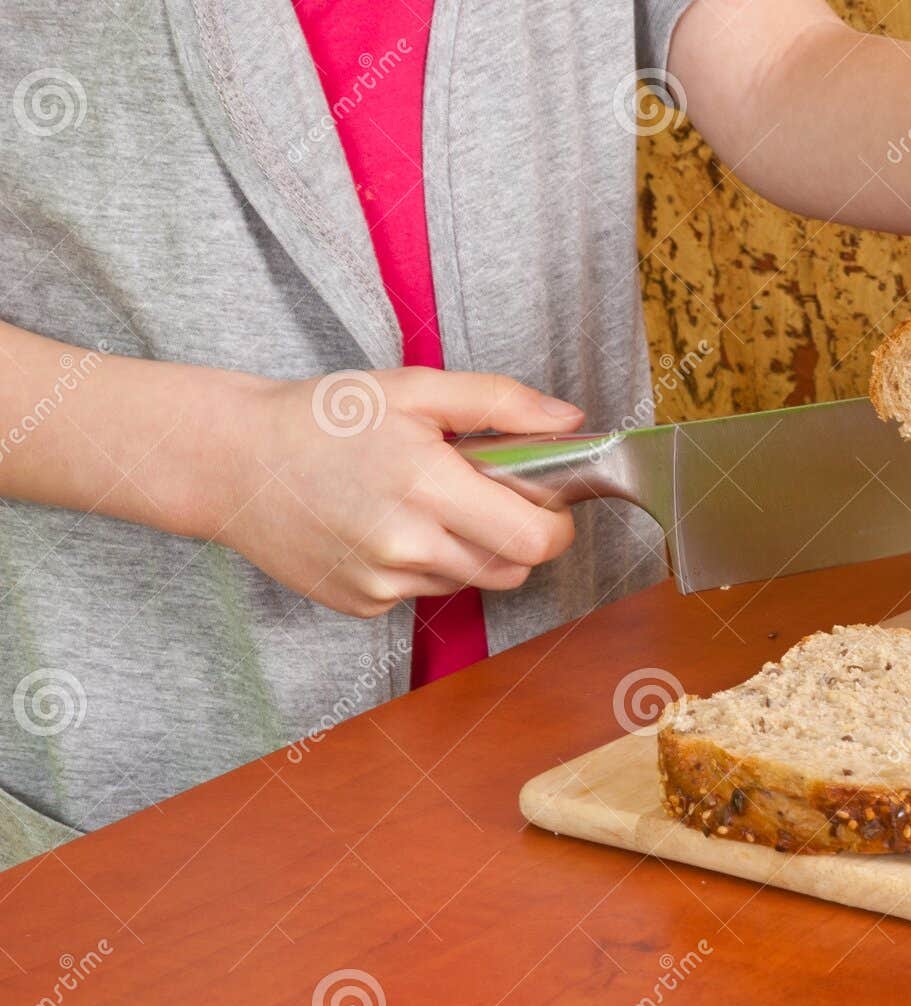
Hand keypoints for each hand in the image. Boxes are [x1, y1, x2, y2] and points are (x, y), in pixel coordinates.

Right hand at [217, 368, 583, 617]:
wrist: (233, 462)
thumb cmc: (324, 419)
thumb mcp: (416, 388)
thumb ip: (501, 402)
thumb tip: (569, 421)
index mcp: (428, 485)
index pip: (535, 540)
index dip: (556, 523)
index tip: (545, 499)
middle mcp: (407, 545)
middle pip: (514, 570)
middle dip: (519, 536)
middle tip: (488, 495)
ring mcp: (383, 582)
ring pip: (471, 582)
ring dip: (471, 549)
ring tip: (427, 503)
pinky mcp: (362, 604)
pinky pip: (424, 592)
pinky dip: (424, 563)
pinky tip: (387, 526)